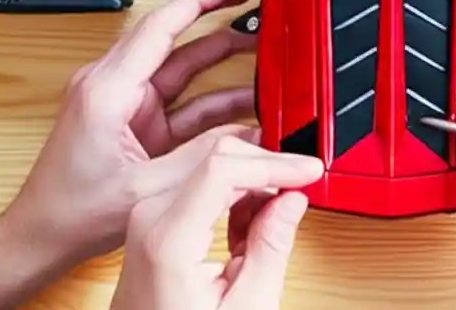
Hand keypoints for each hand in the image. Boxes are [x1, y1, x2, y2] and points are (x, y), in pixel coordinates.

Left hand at [2, 0, 260, 264]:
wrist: (43, 236)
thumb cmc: (71, 212)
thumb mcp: (146, 188)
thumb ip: (200, 158)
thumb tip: (246, 135)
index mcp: (107, 91)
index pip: (161, 27)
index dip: (202, 0)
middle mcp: (112, 87)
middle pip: (175, 40)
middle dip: (219, 24)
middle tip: (256, 11)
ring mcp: (124, 104)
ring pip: (182, 71)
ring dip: (221, 65)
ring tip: (263, 58)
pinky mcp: (133, 123)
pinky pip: (180, 102)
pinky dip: (211, 101)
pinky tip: (245, 106)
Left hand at [110, 130, 323, 309]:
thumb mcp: (243, 309)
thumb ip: (271, 250)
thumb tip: (293, 199)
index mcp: (168, 241)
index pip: (223, 170)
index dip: (273, 163)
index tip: (307, 170)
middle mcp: (150, 217)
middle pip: (217, 160)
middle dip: (266, 170)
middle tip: (299, 191)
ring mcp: (148, 213)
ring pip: (212, 168)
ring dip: (251, 186)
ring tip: (267, 230)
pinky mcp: (153, 215)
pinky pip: (200, 185)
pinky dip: (233, 198)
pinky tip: (244, 232)